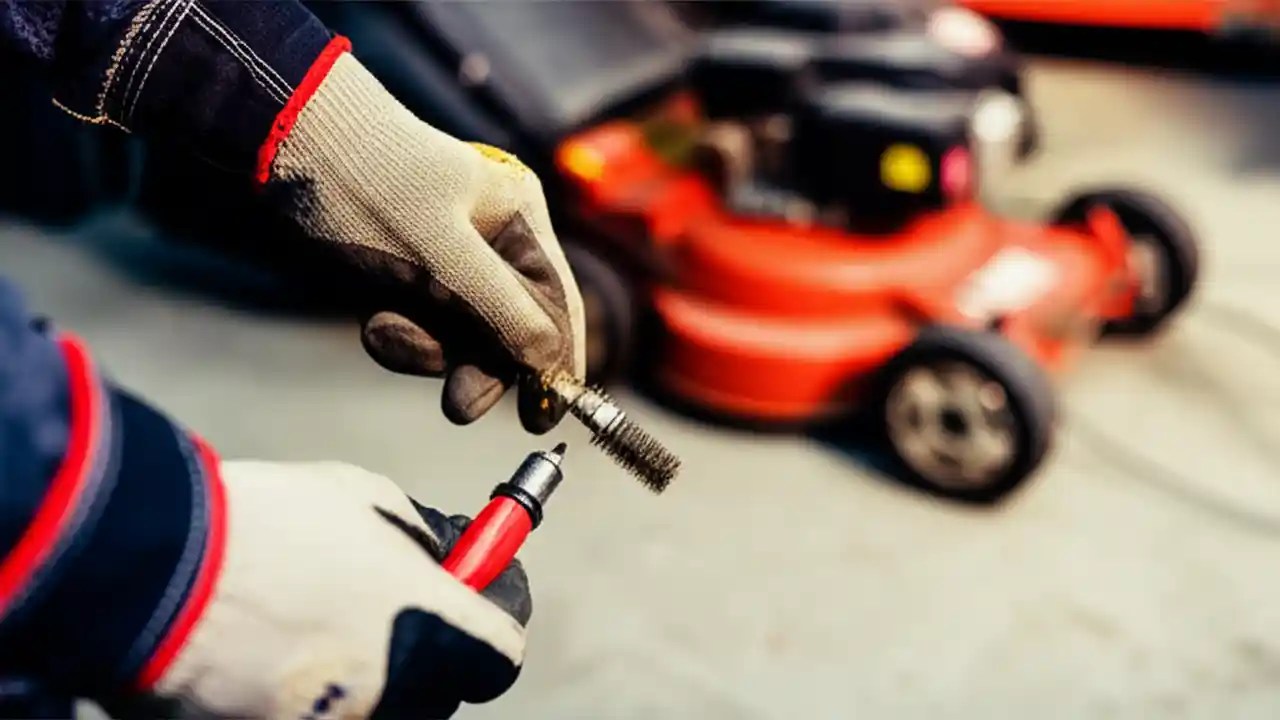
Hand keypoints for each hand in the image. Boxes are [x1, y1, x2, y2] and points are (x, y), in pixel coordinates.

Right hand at [130, 461, 530, 719]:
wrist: (157, 567)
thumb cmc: (266, 522)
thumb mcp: (366, 497)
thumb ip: (416, 536)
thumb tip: (438, 556)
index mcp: (431, 626)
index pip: (500, 653)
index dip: (490, 619)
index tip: (478, 598)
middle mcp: (395, 692)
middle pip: (439, 688)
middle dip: (424, 649)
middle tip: (384, 608)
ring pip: (376, 706)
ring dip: (363, 674)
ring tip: (309, 622)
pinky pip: (313, 716)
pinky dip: (303, 693)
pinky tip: (268, 650)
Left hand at [263, 51, 585, 433]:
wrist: (279, 147)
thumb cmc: (370, 188)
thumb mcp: (442, 257)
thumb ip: (503, 314)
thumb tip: (552, 367)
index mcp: (518, 218)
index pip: (557, 303)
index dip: (557, 363)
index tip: (543, 417)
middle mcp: (492, 241)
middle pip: (510, 329)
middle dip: (479, 365)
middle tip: (458, 407)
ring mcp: (448, 261)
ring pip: (461, 336)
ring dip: (426, 348)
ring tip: (384, 329)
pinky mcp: (407, 276)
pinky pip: (421, 329)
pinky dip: (399, 335)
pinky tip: (373, 319)